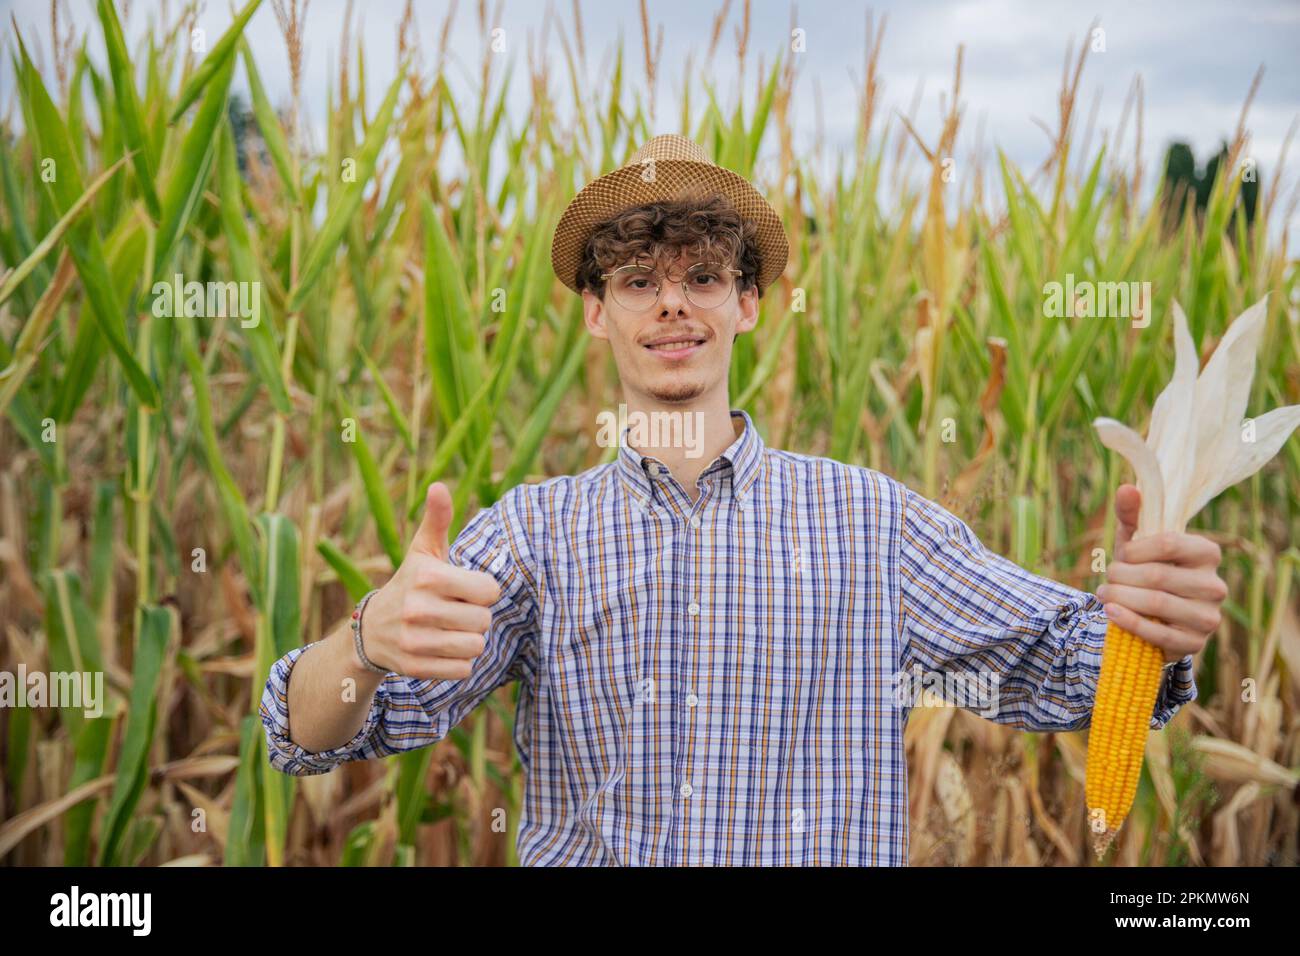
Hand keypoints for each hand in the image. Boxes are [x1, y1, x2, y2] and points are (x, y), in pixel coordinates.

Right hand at [357, 482, 501, 679]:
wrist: (369, 630)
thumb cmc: (410, 584)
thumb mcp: (422, 552)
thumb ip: (437, 520)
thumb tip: (438, 486)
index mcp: (428, 577)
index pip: (490, 591)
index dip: (483, 591)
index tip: (465, 591)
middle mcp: (418, 609)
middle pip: (484, 621)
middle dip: (476, 617)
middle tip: (456, 612)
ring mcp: (415, 641)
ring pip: (476, 647)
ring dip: (469, 640)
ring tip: (450, 630)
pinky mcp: (415, 668)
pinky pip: (463, 670)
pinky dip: (459, 663)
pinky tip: (442, 649)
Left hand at [1096, 483, 1227, 663]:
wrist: (1153, 617)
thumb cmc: (1144, 569)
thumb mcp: (1136, 542)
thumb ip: (1131, 515)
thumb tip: (1128, 488)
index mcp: (1207, 553)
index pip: (1168, 543)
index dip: (1134, 550)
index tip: (1120, 555)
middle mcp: (1215, 585)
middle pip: (1157, 575)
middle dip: (1121, 576)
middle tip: (1106, 578)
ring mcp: (1208, 616)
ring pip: (1156, 603)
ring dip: (1120, 597)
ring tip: (1104, 594)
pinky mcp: (1195, 643)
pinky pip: (1158, 633)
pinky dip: (1128, 621)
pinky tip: (1111, 612)